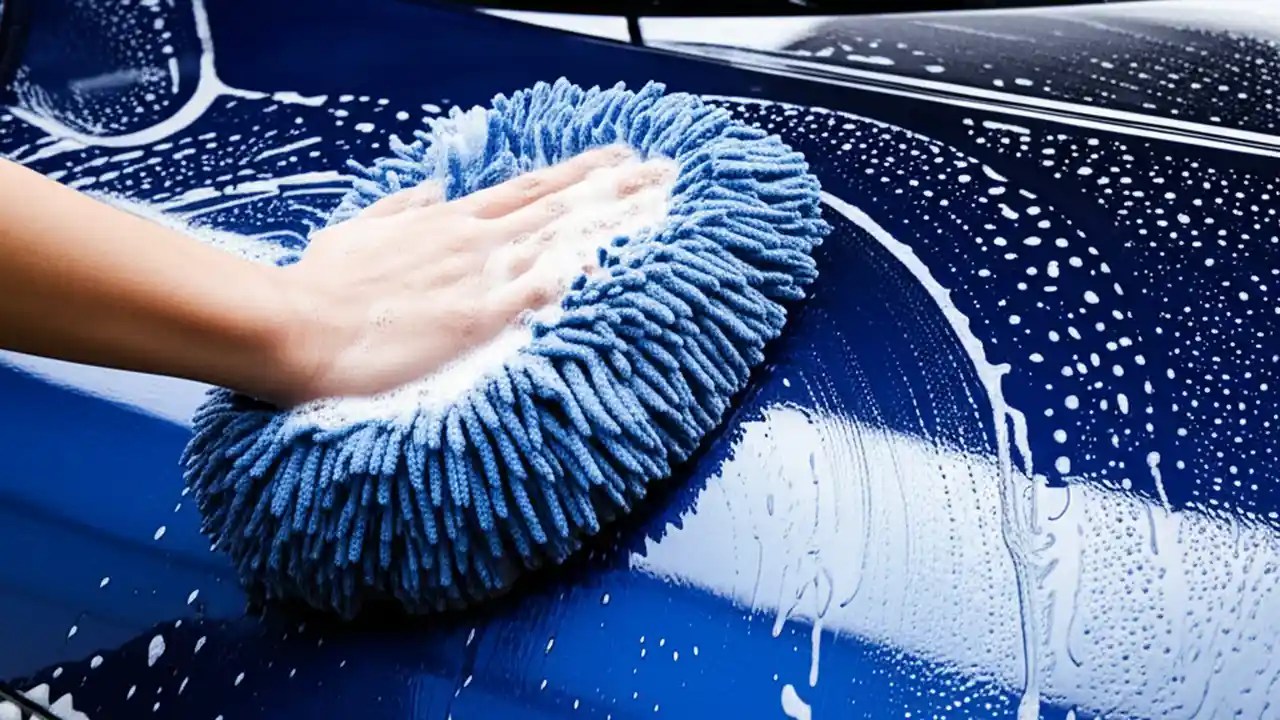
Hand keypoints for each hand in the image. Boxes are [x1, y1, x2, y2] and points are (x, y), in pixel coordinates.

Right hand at [272, 144, 676, 406]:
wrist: (297, 326)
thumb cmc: (318, 286)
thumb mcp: (354, 233)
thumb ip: (397, 211)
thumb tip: (430, 192)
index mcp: (448, 221)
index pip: (529, 189)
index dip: (577, 174)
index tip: (616, 160)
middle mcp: (474, 239)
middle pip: (560, 205)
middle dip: (616, 187)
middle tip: (664, 173)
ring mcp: (480, 275)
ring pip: (562, 237)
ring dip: (613, 220)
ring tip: (659, 204)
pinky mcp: (478, 318)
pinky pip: (542, 292)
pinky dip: (580, 274)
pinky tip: (617, 262)